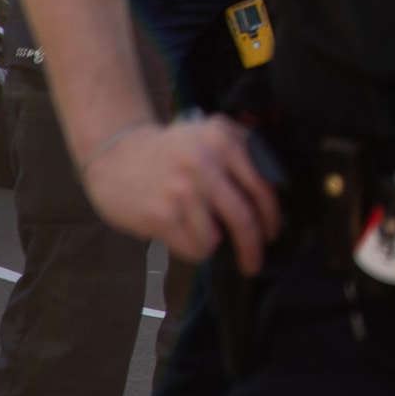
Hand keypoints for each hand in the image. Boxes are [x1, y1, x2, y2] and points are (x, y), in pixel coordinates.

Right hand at [79, 116, 278, 274]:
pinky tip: (179, 233)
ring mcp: (182, 190)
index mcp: (224, 139)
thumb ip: (243, 150)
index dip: (271, 216)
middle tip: (254, 263)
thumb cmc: (171, 150)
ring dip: (211, 244)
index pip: (262, 186)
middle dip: (253, 247)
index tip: (271, 234)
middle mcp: (205, 163)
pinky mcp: (161, 214)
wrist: (115, 155)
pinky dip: (192, 248)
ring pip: (216, 238)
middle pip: (244, 218)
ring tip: (197, 231)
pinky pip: (193, 247)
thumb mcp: (210, 133)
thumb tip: (279, 188)